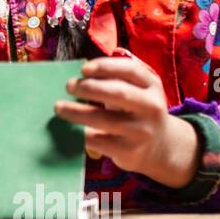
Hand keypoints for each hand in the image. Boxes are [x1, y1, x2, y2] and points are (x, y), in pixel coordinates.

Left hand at [54, 56, 200, 188]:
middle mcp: (151, 107)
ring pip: (105, 119)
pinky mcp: (130, 151)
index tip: (83, 69)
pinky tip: (71, 129)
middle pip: (118, 93)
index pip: (130, 70)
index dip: (105, 66)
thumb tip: (79, 76)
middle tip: (69, 86)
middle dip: (89, 88)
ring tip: (59, 107)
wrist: (160, 147)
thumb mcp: (137, 91)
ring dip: (77, 112)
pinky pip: (100, 141)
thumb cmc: (137, 111)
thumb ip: (116, 79)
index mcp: (152, 85)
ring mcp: (141, 131)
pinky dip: (82, 134)